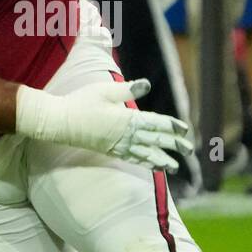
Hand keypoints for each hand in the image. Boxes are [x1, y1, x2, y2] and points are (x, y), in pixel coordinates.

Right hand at [15, 77, 193, 171]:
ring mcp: (118, 145)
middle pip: (156, 141)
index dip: (172, 126)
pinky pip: (132, 159)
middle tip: (190, 151)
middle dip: (174, 146)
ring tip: (175, 167)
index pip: (157, 123)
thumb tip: (147, 84)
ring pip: (146, 154)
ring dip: (162, 160)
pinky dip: (144, 163)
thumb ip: (128, 89)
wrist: (61, 121)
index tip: (185, 130)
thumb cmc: (82, 102)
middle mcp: (126, 135)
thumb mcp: (106, 90)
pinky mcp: (110, 151)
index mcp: (128, 118)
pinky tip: (152, 166)